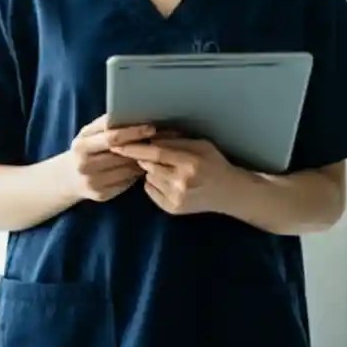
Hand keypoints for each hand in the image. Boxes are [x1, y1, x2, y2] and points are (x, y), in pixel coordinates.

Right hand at [58, 115, 155, 201]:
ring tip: (153, 153)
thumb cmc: (85, 149)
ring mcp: (93, 183)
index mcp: (81, 147)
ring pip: (127, 170)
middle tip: (158, 141)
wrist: (69, 177)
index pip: (112, 138)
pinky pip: (127, 183)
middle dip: (142, 148)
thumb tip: (128, 112)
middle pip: (122, 156)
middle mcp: (85, 166)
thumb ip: (104, 125)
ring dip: (142, 161)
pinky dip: (137, 174)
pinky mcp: (102, 195)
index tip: (151, 128)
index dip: (133, 133)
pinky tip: (142, 167)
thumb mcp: (88, 134)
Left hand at [109, 137, 244, 215]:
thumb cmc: (215, 163)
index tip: (117, 144)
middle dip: (145, 158)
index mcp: (190, 163)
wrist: (229, 193)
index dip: (135, 148)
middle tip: (155, 155)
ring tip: (170, 169)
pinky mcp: (172, 209)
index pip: (155, 153)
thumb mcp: (201, 145)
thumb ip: (175, 141)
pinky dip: (154, 183)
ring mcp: (176, 198)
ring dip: (152, 170)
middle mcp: (181, 182)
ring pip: (148, 177)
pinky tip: (170, 181)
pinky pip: (150, 190)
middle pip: (149, 166)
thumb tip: (149, 137)